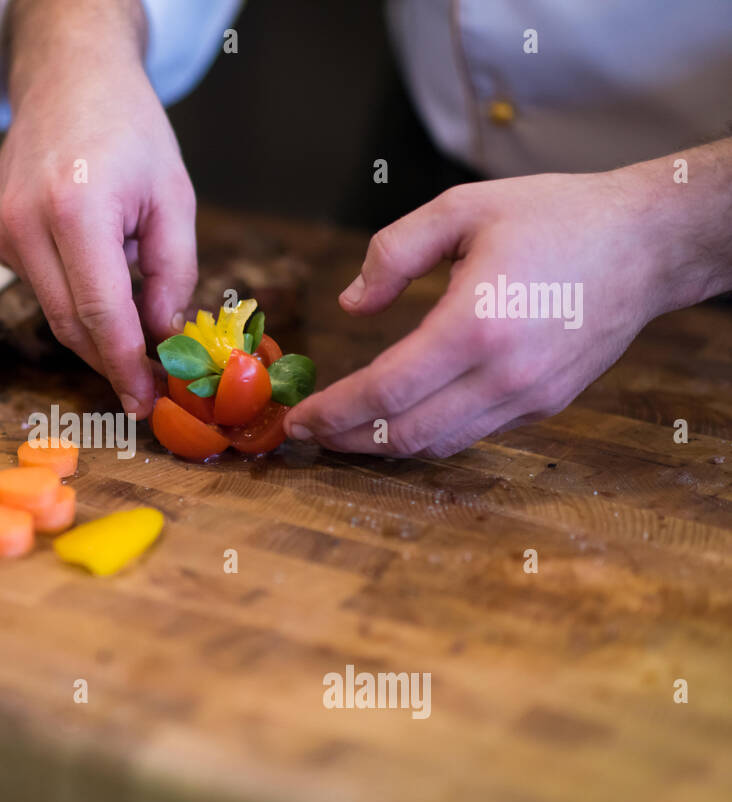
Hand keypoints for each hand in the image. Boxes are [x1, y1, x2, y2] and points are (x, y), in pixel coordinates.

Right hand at [0, 0, 197, 417]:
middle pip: (73, 325)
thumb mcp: (174, 197)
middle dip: (112, 360)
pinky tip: (96, 263)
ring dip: (96, 328)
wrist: (68, 77)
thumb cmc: (129, 130)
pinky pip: (41, 288)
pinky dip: (74, 294)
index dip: (127, 367)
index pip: (103, 315)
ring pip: (54, 313)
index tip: (146, 402)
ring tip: (135, 314)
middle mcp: (27, 224)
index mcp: (76, 209)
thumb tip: (161, 337)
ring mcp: (2, 232)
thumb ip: (172, 273)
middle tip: (148, 383)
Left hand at [284, 162, 720, 457]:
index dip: (334, 411)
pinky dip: (426, 437)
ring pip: (438, 445)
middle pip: (405, 434)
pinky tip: (397, 421)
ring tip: (343, 433)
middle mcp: (503, 374)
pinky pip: (471, 434)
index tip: (298, 418)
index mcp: (475, 324)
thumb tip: (351, 305)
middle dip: (347, 440)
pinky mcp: (545, 405)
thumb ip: (394, 252)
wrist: (648, 243)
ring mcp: (528, 397)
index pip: (385, 390)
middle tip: (308, 433)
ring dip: (383, 447)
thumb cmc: (555, 217)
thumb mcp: (462, 208)